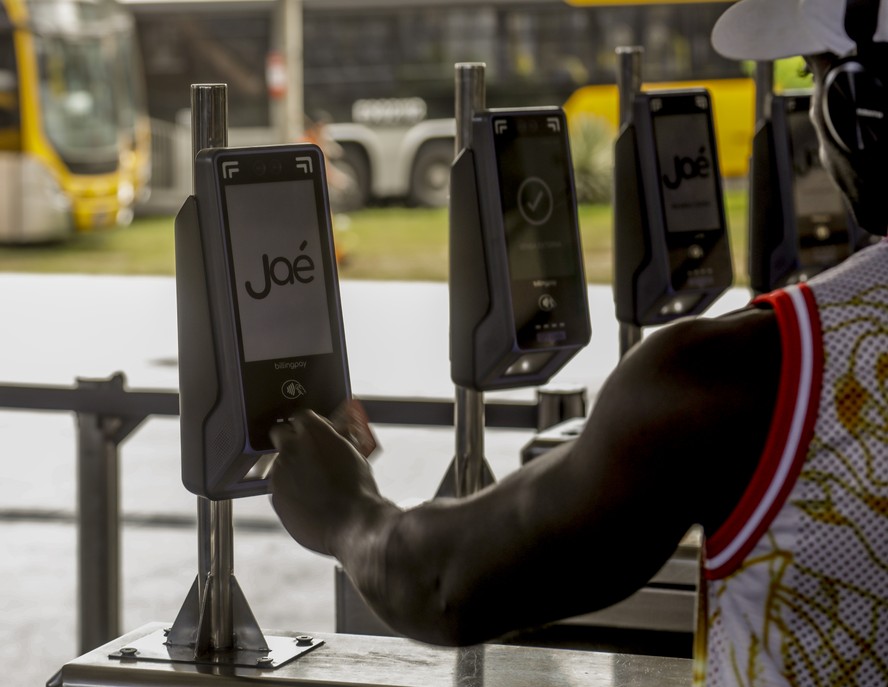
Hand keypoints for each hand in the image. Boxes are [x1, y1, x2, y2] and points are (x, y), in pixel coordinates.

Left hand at [269, 410, 386, 555]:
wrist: (352, 524)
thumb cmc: (358, 490)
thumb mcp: (355, 454)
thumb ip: (341, 437)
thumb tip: (338, 428)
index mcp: (313, 433)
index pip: (302, 416)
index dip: (310, 426)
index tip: (317, 435)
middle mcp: (291, 448)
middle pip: (280, 433)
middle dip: (291, 439)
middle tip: (307, 453)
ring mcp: (280, 473)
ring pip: (280, 463)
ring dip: (292, 468)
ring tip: (315, 486)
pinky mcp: (275, 496)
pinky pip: (279, 487)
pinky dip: (290, 490)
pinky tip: (309, 500)